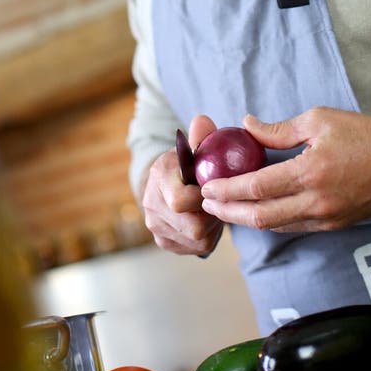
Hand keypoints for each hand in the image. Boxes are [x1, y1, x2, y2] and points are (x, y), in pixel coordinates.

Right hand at [142, 114, 222, 254]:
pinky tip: (207, 221)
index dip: (204, 199)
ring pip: (198, 241)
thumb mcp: (191, 148)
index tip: (214, 189)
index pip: (181, 202)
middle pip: (194, 228)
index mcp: (159, 179)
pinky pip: (196, 249)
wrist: (164, 183)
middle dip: (212, 217)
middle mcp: (152, 206)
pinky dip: (207, 237)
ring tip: (212, 209)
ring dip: (212, 227)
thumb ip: (200, 136)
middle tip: (218, 202)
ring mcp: (157, 227)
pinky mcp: (164, 243)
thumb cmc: (184, 164)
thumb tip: (203, 121)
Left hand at [200, 107, 370, 232]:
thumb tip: (246, 126)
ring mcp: (327, 218)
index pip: (257, 187)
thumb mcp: (318, 120)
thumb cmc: (366, 134)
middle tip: (207, 202)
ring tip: (225, 207)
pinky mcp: (335, 224)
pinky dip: (270, 220)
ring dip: (246, 219)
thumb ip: (278, 130)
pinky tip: (256, 210)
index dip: (228, 189)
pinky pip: (294, 226)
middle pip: (260, 216)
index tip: (207, 186)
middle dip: (229, 211)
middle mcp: (318, 202)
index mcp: (311, 173)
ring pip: (276, 226)